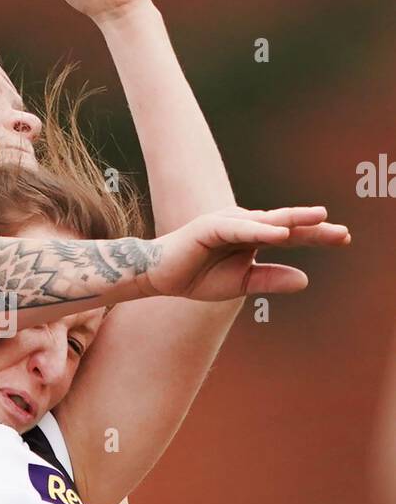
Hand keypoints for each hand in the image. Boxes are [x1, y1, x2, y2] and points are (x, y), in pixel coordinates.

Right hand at [143, 206, 350, 301]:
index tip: (344, 238)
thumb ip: (271, 278)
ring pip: (266, 221)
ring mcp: (228, 222)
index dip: (316, 236)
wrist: (160, 276)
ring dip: (292, 220)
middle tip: (342, 233)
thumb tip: (306, 279)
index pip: (290, 235)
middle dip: (313, 227)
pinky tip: (280, 234)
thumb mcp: (242, 283)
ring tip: (319, 220)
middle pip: (284, 224)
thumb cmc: (197, 276)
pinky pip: (239, 229)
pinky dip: (259, 230)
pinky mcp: (210, 226)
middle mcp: (244, 224)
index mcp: (253, 236)